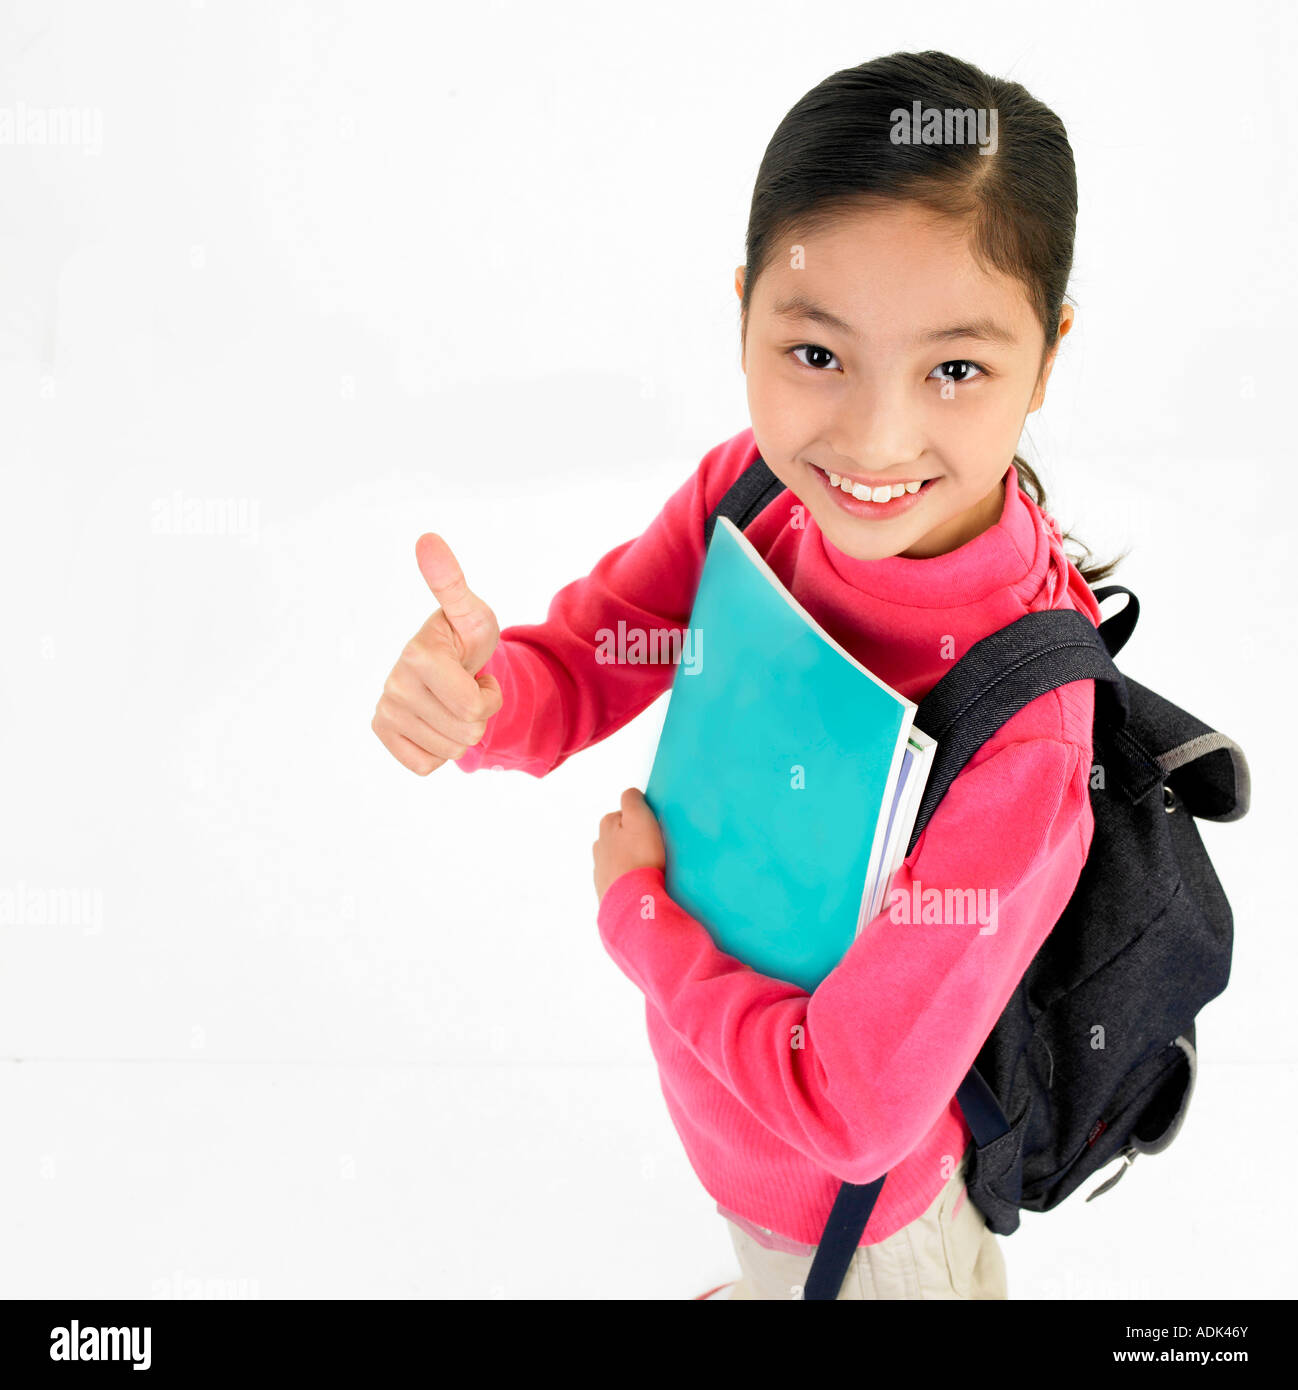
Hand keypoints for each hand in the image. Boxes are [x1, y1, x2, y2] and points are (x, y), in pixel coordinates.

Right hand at [371, 533, 505, 774]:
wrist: (447, 663)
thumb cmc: (464, 638)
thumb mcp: (472, 613)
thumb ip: (451, 581)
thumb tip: (427, 538)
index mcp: (418, 655)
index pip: (474, 708)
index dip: (489, 696)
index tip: (476, 673)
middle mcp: (395, 684)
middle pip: (466, 732)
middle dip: (478, 714)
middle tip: (465, 688)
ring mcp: (386, 710)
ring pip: (450, 751)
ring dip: (461, 730)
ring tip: (452, 701)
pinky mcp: (383, 732)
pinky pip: (426, 764)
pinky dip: (440, 749)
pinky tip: (435, 720)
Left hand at [592, 787, 666, 903]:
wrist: (633, 903)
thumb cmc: (640, 859)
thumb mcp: (639, 818)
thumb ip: (632, 800)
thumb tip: (630, 794)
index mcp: (607, 825)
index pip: (626, 812)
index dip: (643, 819)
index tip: (653, 829)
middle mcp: (599, 846)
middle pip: (622, 836)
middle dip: (636, 840)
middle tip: (655, 849)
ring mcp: (602, 869)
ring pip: (621, 858)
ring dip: (633, 860)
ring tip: (651, 869)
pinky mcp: (608, 890)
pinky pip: (622, 879)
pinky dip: (631, 879)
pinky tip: (643, 883)